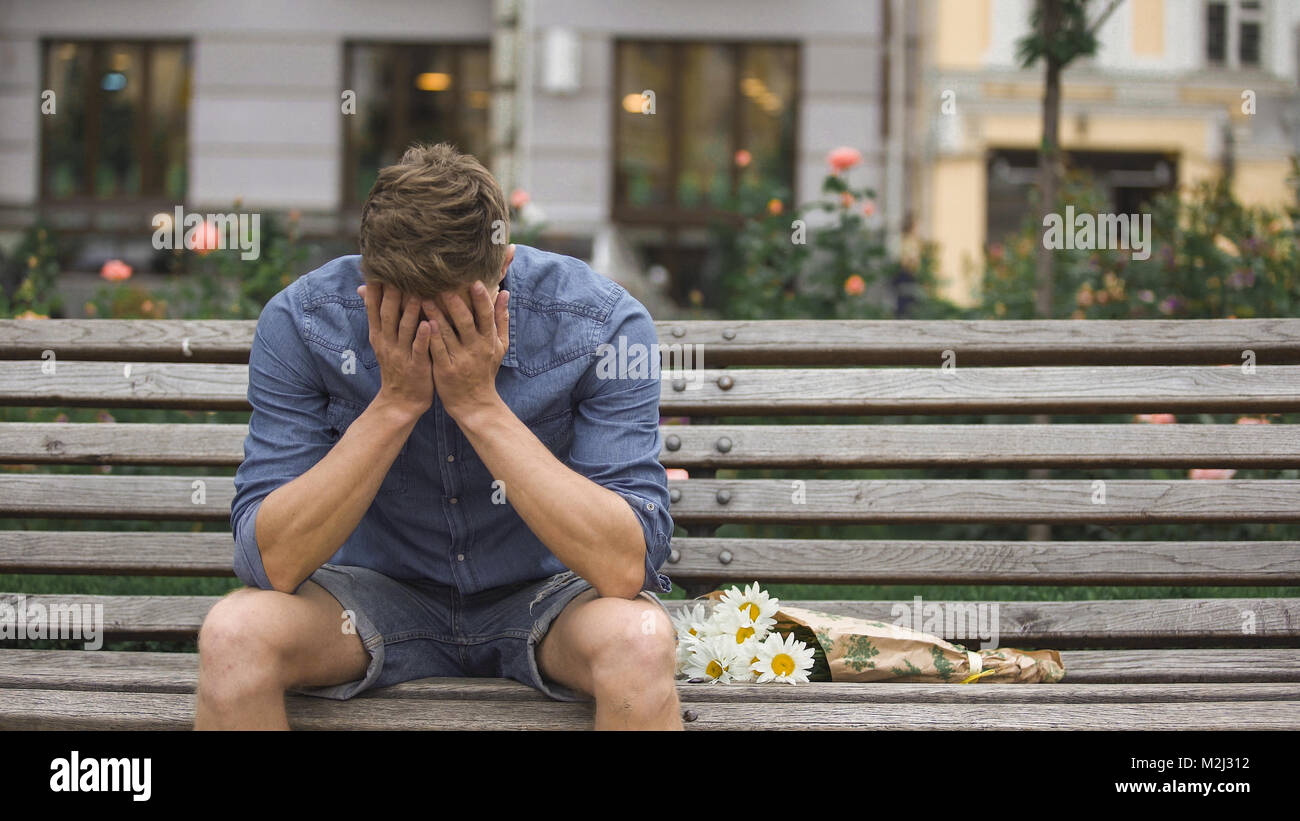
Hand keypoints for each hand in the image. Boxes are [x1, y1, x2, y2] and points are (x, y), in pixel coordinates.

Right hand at [359, 282, 433, 419]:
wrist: (401, 401)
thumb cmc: (397, 365)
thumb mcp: (383, 340)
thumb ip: (378, 315)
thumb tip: (364, 289)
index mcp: (379, 334)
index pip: (374, 306)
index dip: (376, 286)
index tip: (379, 266)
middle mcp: (387, 342)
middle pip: (387, 313)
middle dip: (392, 292)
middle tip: (399, 271)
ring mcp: (400, 354)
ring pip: (404, 328)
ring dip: (410, 310)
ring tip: (418, 291)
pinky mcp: (416, 366)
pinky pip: (418, 350)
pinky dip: (422, 337)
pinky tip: (428, 325)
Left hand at [424, 281, 509, 420]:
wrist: (475, 403)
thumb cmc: (486, 370)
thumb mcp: (499, 346)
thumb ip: (501, 320)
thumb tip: (504, 293)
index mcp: (489, 341)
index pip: (487, 316)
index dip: (482, 299)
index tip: (475, 282)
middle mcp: (476, 349)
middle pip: (466, 322)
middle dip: (456, 304)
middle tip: (443, 286)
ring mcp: (460, 360)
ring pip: (448, 334)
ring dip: (436, 315)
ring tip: (423, 298)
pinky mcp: (445, 370)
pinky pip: (437, 350)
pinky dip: (431, 336)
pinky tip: (422, 322)